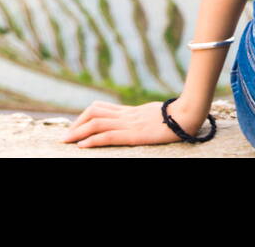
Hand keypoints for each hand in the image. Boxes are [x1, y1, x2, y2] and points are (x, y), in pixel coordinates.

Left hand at [62, 99, 196, 148]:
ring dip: (78, 132)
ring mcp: (130, 123)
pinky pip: (109, 135)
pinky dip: (92, 140)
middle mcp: (127, 115)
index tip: (75, 126)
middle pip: (94, 112)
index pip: (101, 108)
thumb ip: (144, 116)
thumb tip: (142, 119)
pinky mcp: (134, 134)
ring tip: (67, 141)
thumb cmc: (178, 115)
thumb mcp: (156, 114)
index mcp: (131, 110)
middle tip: (66, 136)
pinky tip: (82, 146)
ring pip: (97, 123)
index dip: (84, 116)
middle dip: (77, 124)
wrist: (189, 114)